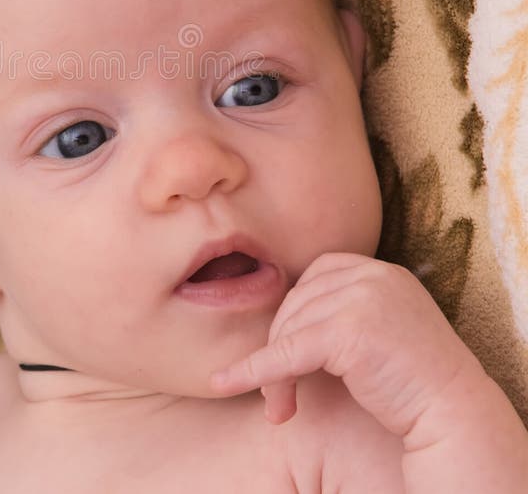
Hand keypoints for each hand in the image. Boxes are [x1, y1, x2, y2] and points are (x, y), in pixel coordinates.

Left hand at [210, 252, 482, 437]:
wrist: (453, 413)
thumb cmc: (413, 380)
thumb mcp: (378, 325)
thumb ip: (339, 309)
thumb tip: (276, 322)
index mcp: (377, 269)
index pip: (311, 279)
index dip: (291, 317)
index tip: (285, 353)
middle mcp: (369, 274)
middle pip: (295, 303)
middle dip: (278, 347)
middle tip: (275, 394)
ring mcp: (361, 298)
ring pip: (289, 330)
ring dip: (274, 373)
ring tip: (279, 407)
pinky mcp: (349, 331)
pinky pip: (286, 353)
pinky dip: (255, 371)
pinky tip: (228, 384)